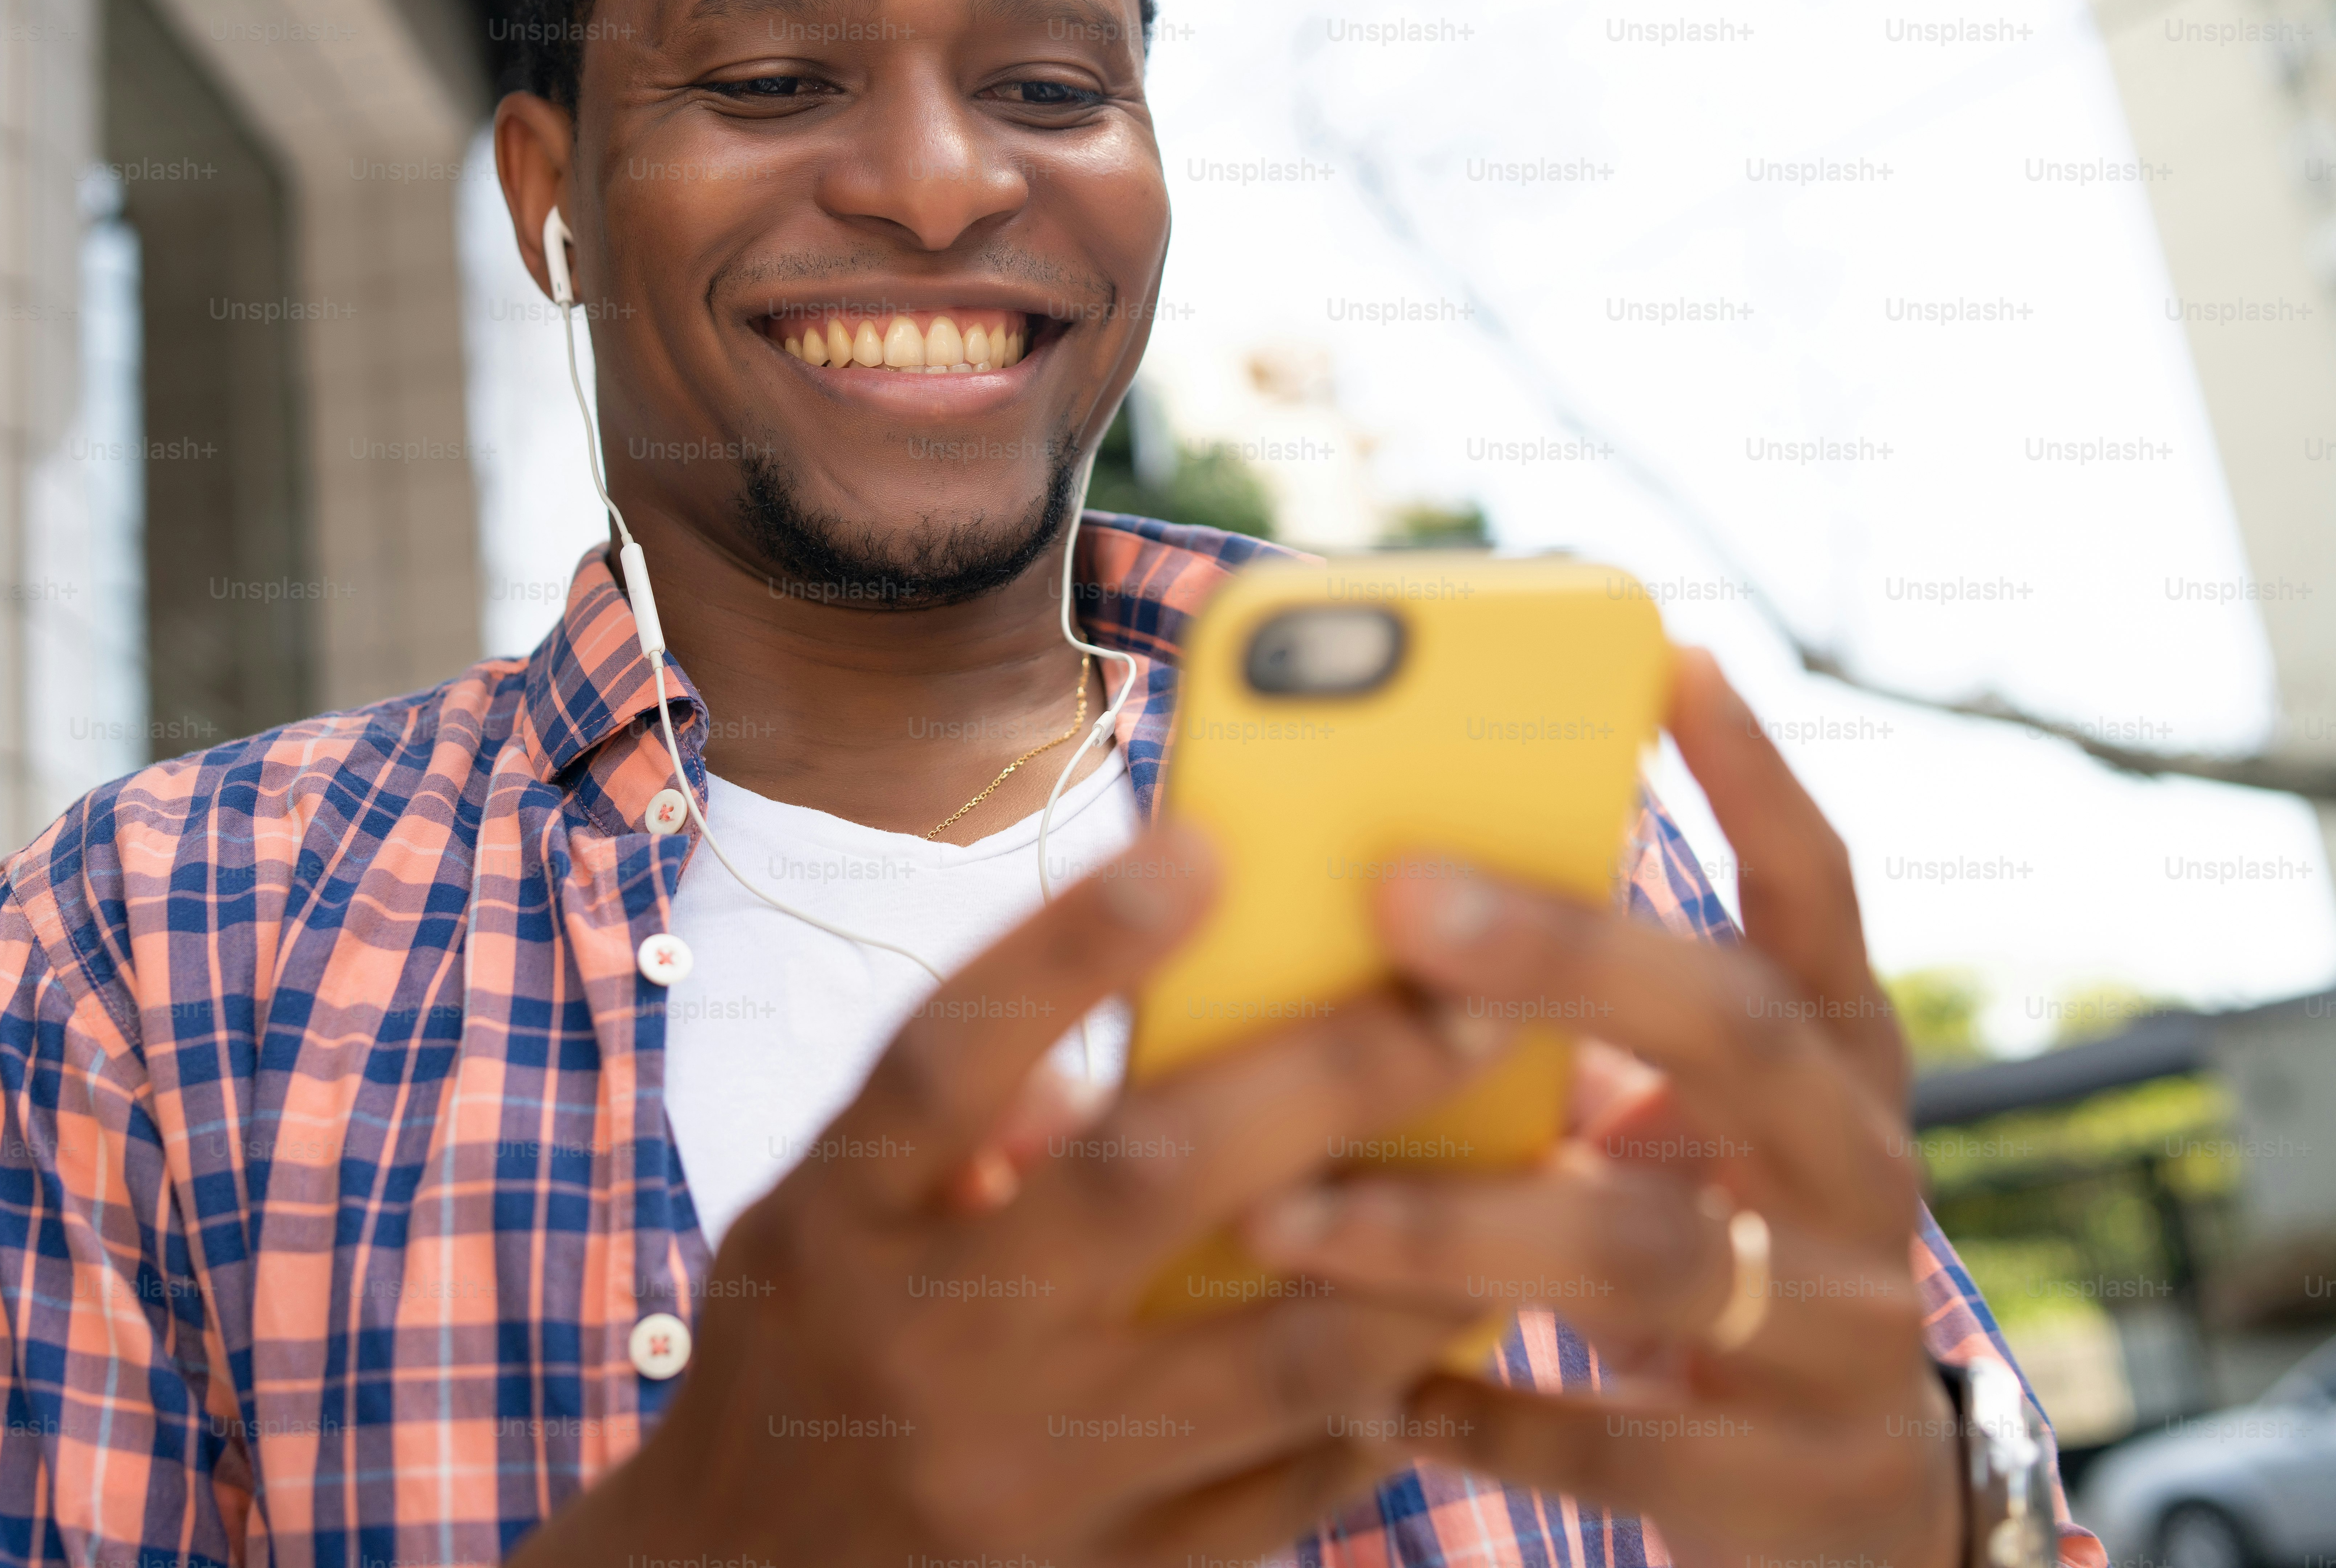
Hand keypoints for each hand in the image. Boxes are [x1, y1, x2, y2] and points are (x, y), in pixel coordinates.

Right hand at [511, 826, 1518, 1567]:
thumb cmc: (801, 1354)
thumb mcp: (819, 1219)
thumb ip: (956, 1119)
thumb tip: (1134, 1014)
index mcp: (844, 1222)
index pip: (952, 1055)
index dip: (1073, 947)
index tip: (1205, 844)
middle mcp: (935, 1341)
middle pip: (1151, 1183)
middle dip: (1334, 1078)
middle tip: (1477, 990)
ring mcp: (1030, 1479)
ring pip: (1273, 1358)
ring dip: (1418, 1256)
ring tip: (1534, 1165)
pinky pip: (1286, 1491)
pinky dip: (1383, 1407)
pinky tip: (1460, 1327)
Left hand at [1239, 649, 1966, 1567]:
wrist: (1866, 1517)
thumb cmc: (1715, 1252)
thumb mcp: (1685, 1134)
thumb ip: (1584, 1040)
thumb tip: (1368, 907)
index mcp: (1831, 1071)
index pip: (1817, 896)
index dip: (1757, 780)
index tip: (1671, 658)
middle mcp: (1855, 1176)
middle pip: (1734, 1032)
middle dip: (1569, 954)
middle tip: (1398, 893)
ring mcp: (1839, 1333)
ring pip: (1647, 1250)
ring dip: (1454, 1222)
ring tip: (1287, 1210)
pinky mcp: (1791, 1487)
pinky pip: (1620, 1443)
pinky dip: (1484, 1405)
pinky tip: (1368, 1382)